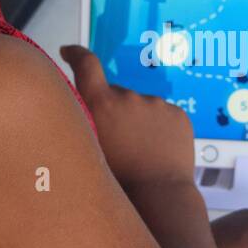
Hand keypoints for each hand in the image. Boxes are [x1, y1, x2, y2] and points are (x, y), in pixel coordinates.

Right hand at [59, 44, 194, 190]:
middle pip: (115, 95)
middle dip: (113, 112)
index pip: (86, 65)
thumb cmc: (117, 180)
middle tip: (116, 142)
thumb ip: (81, 123)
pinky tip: (156, 151)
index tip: (69, 52)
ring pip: (141, 108)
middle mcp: (129, 97)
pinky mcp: (178, 114)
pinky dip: (158, 129)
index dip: (76, 55)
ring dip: (137, 122)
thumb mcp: (87, 149)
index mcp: (102, 104)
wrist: (160, 195)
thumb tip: (75, 107)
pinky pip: (163, 117)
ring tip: (138, 152)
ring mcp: (157, 104)